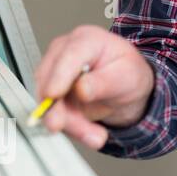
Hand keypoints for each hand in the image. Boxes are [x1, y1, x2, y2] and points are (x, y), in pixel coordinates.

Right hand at [32, 25, 155, 150]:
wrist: (126, 89)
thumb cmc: (128, 73)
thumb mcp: (127, 75)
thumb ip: (104, 82)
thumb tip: (81, 89)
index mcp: (87, 39)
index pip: (68, 55)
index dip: (58, 76)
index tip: (53, 95)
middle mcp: (64, 53)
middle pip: (51, 81)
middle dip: (62, 110)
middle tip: (81, 129)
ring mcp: (54, 73)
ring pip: (49, 102)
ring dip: (69, 123)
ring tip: (95, 136)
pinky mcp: (50, 94)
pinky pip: (53, 114)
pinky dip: (70, 127)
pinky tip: (88, 133)